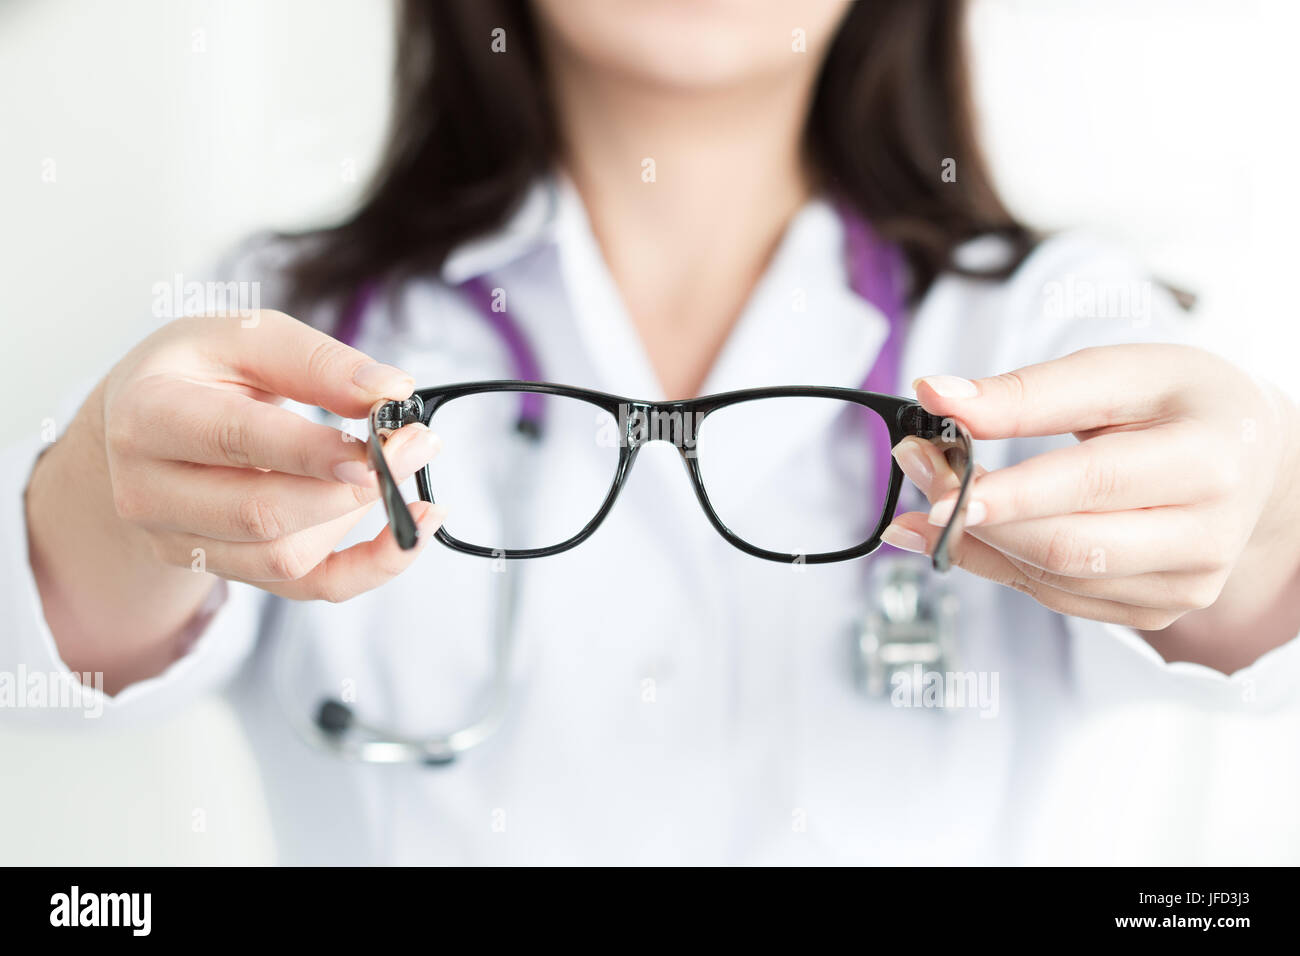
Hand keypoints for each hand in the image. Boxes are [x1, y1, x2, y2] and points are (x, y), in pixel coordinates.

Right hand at [27, 310, 444, 687]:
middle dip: (356, 484)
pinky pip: (304, 587)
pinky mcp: (223, 569)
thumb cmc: (198, 370)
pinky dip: (369, 568)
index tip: (384, 439)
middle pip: (264, 513)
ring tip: (404, 467)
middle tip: (418, 442)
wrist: (144, 422)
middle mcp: (149, 492)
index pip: (236, 440)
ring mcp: (181, 542)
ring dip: (361, 518)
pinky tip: (412, 533)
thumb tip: (388, 391)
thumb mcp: (244, 335)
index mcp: (147, 416)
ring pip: (286, 557)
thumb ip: (315, 361)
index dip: (315, 450)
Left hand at [882, 345, 1299, 666]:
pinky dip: (993, 563)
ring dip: (972, 538)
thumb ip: (1030, 390)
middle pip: (1066, 546)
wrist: (1249, 455)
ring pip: (1052, 578)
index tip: (936, 487)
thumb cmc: (1183, 403)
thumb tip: (936, 395)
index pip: (1095, 484)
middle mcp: (1206, 537)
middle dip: (975, 512)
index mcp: (1210, 461)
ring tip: (924, 490)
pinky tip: (950, 532)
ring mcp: (1182, 585)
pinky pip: (1054, 597)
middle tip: (913, 462)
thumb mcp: (1121, 371)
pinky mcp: (1154, 611)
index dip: (1011, 493)